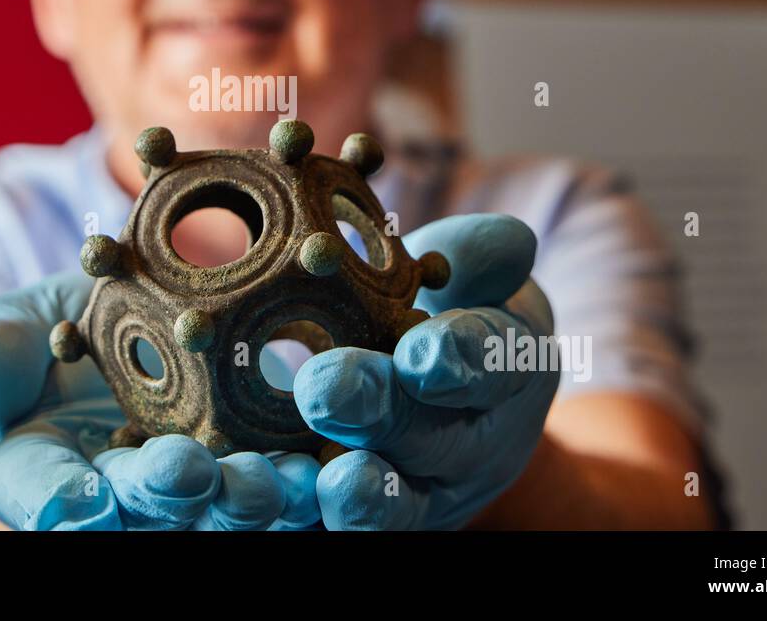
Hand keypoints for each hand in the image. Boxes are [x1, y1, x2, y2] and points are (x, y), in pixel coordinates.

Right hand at [0, 272, 320, 529]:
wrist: (123, 318)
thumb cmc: (47, 332)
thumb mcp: (5, 331)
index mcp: (41, 474)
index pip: (42, 496)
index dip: (57, 503)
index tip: (78, 503)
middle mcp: (116, 498)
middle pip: (142, 511)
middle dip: (168, 500)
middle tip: (196, 480)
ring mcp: (188, 487)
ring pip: (218, 507)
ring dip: (251, 499)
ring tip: (286, 481)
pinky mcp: (252, 463)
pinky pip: (281, 477)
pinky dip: (311, 474)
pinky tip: (343, 458)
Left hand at [293, 214, 558, 529]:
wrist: (435, 385)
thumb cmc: (450, 309)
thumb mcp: (476, 274)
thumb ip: (483, 257)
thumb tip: (508, 243)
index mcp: (504, 372)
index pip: (493, 362)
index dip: (462, 358)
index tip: (423, 351)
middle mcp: (467, 446)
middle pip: (430, 437)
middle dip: (376, 413)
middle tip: (322, 387)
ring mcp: (416, 492)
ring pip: (389, 504)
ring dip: (353, 494)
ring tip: (319, 478)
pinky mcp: (357, 515)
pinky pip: (330, 523)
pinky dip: (296, 514)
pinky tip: (257, 500)